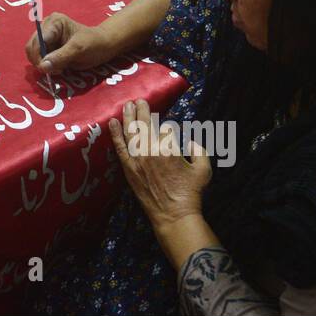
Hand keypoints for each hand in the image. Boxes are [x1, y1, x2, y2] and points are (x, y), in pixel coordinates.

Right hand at [27, 12, 119, 72]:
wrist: (104, 46)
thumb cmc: (94, 44)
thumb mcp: (78, 50)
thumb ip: (60, 57)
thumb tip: (42, 66)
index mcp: (54, 22)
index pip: (37, 41)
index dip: (39, 56)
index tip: (49, 70)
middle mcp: (47, 28)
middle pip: (32, 47)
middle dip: (40, 61)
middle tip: (55, 71)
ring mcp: (47, 38)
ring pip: (34, 54)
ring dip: (44, 65)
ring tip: (59, 69)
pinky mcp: (49, 47)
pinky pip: (40, 58)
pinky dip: (47, 66)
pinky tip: (59, 67)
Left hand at [107, 98, 211, 232]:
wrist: (174, 215)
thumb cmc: (191, 193)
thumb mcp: (204, 170)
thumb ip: (200, 150)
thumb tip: (191, 141)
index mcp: (170, 148)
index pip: (166, 127)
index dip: (167, 127)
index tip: (167, 128)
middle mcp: (152, 150)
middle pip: (145, 124)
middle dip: (143, 110)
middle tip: (140, 100)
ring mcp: (138, 158)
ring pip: (131, 131)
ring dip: (129, 116)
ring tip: (127, 105)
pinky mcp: (129, 168)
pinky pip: (120, 147)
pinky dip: (115, 134)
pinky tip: (112, 122)